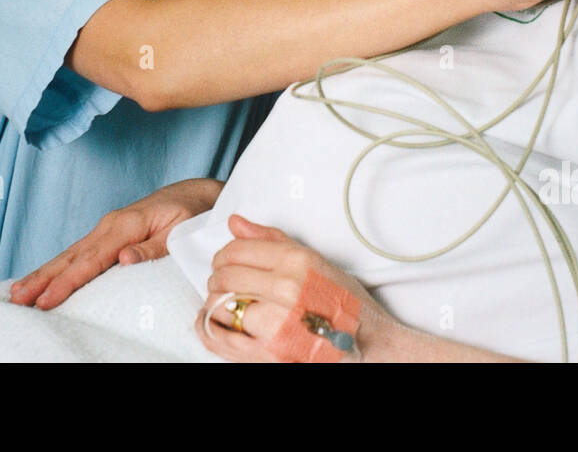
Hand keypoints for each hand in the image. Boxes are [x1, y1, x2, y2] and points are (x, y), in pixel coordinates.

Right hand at [10, 178, 222, 308]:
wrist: (196, 194)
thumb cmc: (191, 213)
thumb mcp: (180, 230)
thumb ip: (152, 248)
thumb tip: (123, 260)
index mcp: (126, 225)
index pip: (91, 259)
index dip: (67, 282)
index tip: (45, 300)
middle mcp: (110, 225)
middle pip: (71, 256)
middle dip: (43, 278)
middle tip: (17, 299)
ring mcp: (107, 229)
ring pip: (70, 254)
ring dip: (44, 273)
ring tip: (19, 293)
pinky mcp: (108, 234)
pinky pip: (79, 253)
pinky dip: (59, 266)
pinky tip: (45, 279)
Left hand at [195, 214, 401, 361]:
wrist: (369, 346)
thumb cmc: (346, 305)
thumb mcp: (315, 261)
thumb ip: (271, 240)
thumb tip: (235, 222)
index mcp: (297, 262)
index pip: (238, 249)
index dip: (225, 254)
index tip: (227, 260)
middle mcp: (286, 289)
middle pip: (225, 276)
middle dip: (218, 276)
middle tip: (223, 281)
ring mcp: (276, 324)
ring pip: (220, 304)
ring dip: (216, 301)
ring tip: (226, 302)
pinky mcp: (268, 353)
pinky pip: (219, 338)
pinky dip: (208, 328)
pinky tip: (213, 322)